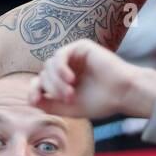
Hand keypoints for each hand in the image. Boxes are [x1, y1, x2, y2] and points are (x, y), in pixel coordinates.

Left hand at [30, 39, 155, 119]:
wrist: (124, 93)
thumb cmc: (100, 102)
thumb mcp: (68, 108)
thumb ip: (48, 104)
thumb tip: (30, 99)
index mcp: (61, 81)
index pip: (39, 82)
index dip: (34, 90)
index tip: (35, 101)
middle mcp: (66, 67)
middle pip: (44, 74)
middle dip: (51, 88)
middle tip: (69, 99)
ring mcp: (73, 56)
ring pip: (49, 65)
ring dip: (56, 81)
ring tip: (70, 93)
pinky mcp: (80, 47)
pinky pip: (60, 55)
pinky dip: (61, 68)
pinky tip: (70, 79)